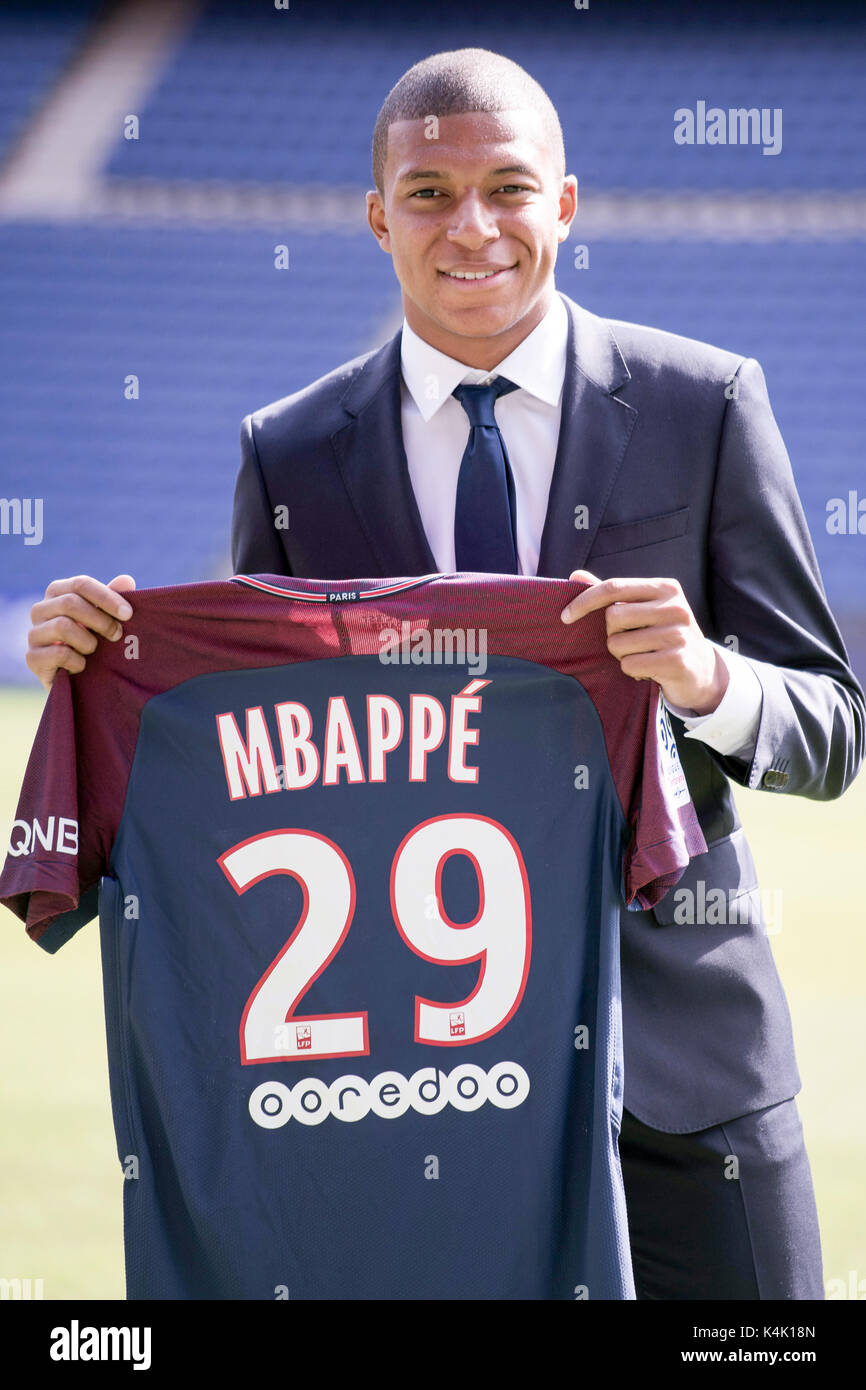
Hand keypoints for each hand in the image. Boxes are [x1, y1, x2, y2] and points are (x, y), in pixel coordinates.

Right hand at [26, 574, 135, 690]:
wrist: (80, 680)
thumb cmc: (94, 640)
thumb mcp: (106, 619)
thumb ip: (114, 600)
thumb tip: (127, 580)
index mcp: (58, 592)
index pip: (80, 584)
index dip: (106, 597)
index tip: (128, 613)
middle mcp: (40, 609)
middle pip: (70, 603)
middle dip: (100, 620)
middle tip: (117, 634)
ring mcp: (33, 633)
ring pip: (62, 626)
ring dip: (88, 642)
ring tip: (94, 651)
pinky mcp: (32, 658)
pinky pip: (59, 653)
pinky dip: (78, 661)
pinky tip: (82, 666)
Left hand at [560, 570, 727, 714]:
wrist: (702, 670)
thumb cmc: (663, 635)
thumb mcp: (643, 610)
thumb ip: (612, 595)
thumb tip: (575, 575)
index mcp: (665, 588)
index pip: (613, 588)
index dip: (584, 601)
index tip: (564, 616)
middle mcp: (675, 607)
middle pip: (612, 618)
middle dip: (611, 635)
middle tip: (630, 643)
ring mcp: (679, 634)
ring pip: (618, 644)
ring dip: (622, 656)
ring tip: (643, 656)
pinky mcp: (678, 661)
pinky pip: (630, 665)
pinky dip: (632, 671)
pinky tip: (649, 670)